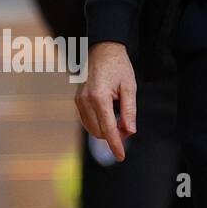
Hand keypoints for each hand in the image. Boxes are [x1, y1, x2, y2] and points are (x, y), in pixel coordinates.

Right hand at [75, 42, 137, 162]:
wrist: (102, 50)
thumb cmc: (119, 66)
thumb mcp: (130, 86)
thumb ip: (129, 110)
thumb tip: (130, 131)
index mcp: (99, 97)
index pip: (108, 128)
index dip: (116, 144)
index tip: (121, 157)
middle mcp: (85, 101)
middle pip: (100, 131)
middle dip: (115, 135)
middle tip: (129, 126)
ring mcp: (78, 102)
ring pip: (92, 128)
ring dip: (107, 130)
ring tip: (122, 119)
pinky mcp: (76, 101)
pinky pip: (88, 121)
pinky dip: (99, 124)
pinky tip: (111, 116)